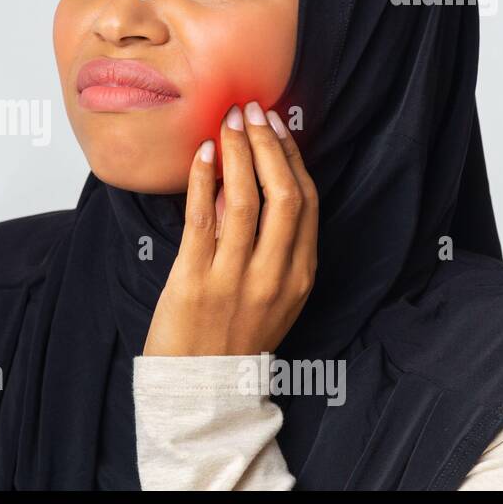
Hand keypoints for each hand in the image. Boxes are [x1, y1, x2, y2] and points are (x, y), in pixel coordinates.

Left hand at [142, 101, 318, 356]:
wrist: (200, 392)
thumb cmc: (231, 341)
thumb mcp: (272, 298)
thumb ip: (272, 250)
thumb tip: (253, 186)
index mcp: (300, 277)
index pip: (307, 204)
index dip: (293, 159)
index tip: (278, 126)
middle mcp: (274, 276)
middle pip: (284, 195)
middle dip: (267, 145)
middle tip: (251, 111)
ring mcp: (235, 280)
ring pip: (245, 201)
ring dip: (237, 153)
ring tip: (226, 122)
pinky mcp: (195, 282)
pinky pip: (201, 220)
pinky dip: (204, 181)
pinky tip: (202, 154)